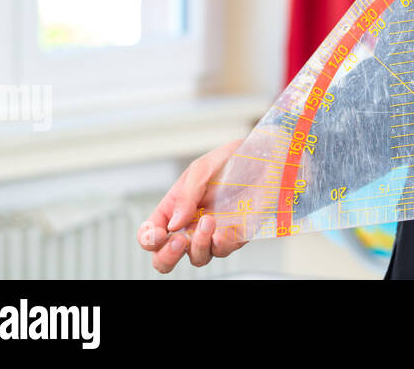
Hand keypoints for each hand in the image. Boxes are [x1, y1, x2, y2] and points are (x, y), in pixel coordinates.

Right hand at [139, 138, 248, 273]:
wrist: (265, 157)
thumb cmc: (231, 159)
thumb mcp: (202, 168)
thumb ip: (186, 195)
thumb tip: (174, 224)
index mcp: (175, 208)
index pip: (150, 234)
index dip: (148, 240)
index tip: (159, 234)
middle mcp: (191, 225)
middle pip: (166, 257)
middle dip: (167, 256)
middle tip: (178, 240)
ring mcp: (213, 233)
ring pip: (196, 257)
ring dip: (198, 245)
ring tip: (209, 220)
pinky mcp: (236, 235)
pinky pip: (224, 251)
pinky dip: (221, 245)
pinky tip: (223, 231)